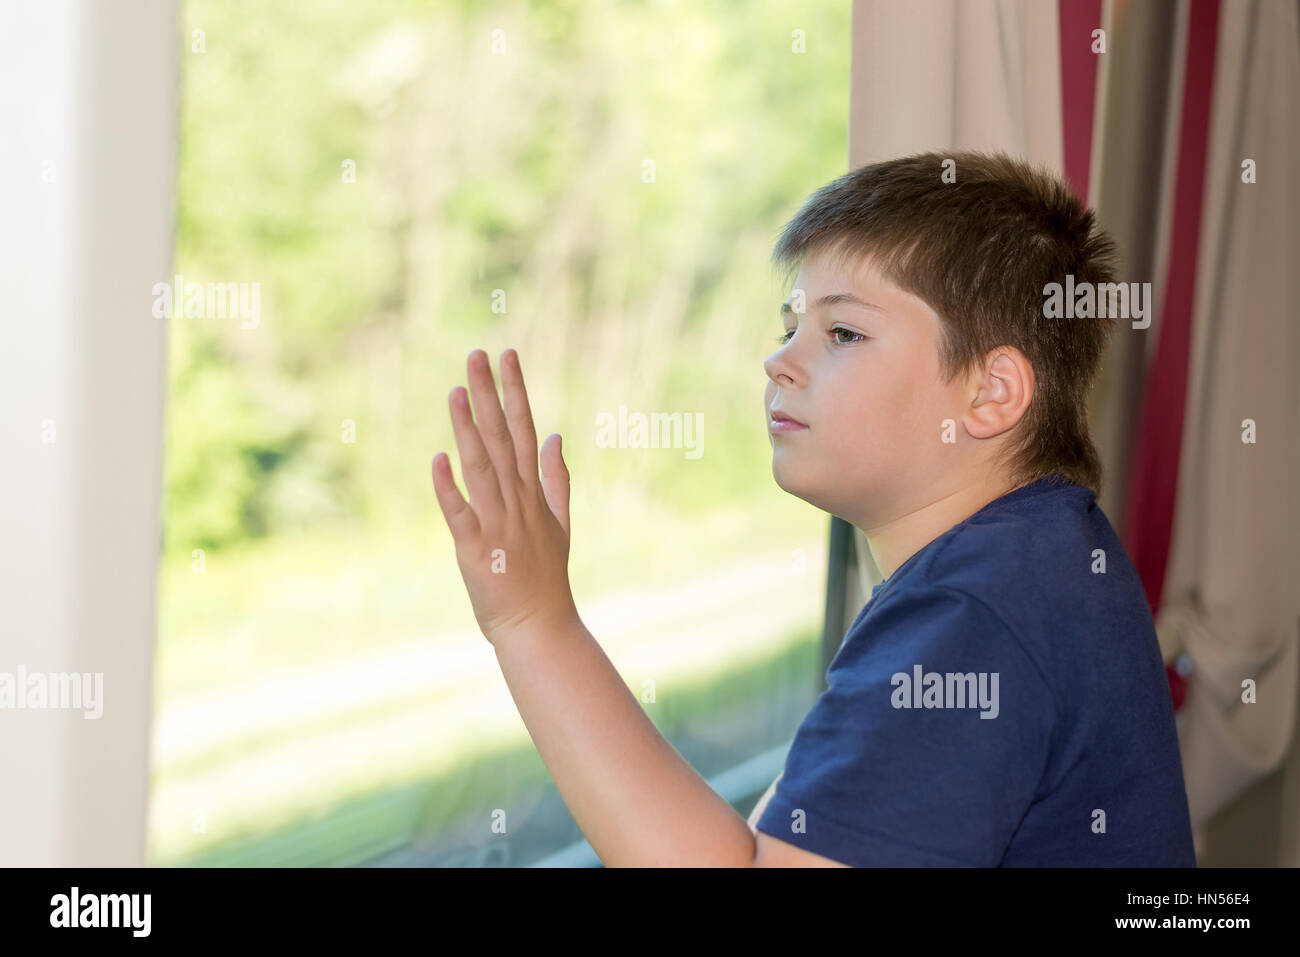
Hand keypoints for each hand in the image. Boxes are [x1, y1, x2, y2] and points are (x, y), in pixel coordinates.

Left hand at [430, 348, 578, 646]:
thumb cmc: (545, 577)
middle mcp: (518, 502)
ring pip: (482, 468)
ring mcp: (498, 524)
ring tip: (457, 391)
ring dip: (468, 429)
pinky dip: (449, 488)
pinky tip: (438, 459)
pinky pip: (460, 514)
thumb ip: (557, 479)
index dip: (516, 391)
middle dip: (490, 395)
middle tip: (477, 355)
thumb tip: (555, 437)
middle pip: (502, 439)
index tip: (507, 355)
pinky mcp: (476, 550)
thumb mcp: (560, 524)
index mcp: (534, 493)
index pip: (525, 430)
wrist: (539, 626)